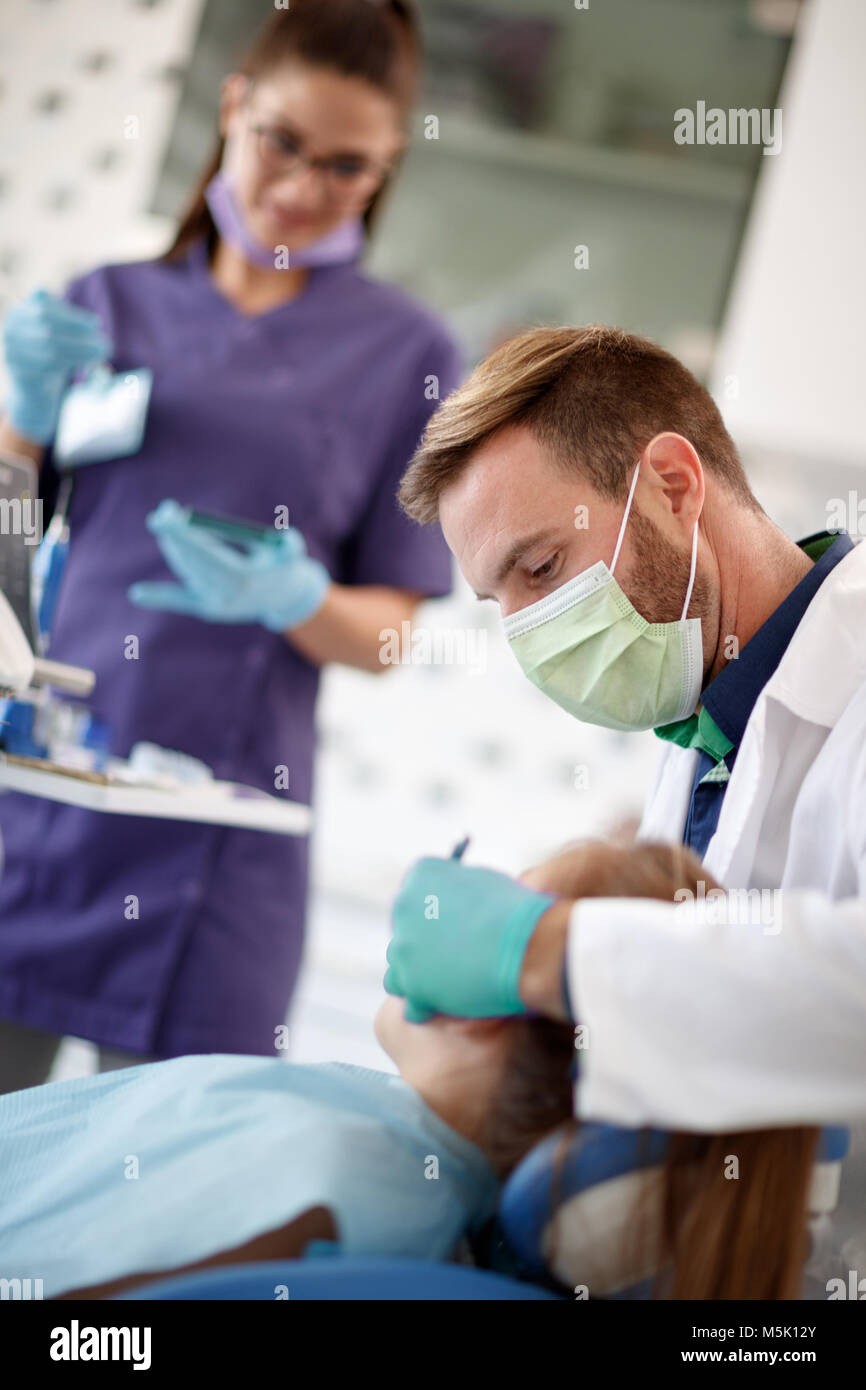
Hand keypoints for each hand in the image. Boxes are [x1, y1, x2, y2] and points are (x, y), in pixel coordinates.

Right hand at [2, 289, 110, 442]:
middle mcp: (10, 330)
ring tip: (101, 353)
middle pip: (47, 327)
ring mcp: (12, 352)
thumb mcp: (58, 335)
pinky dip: (72, 364)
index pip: (44, 307)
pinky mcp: (19, 374)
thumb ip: (69, 324)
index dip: (72, 315)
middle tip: (103, 341)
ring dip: (81, 350)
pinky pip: (49, 369)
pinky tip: (88, 365)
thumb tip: (95, 325)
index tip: (96, 323)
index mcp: (19, 313)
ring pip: (50, 348)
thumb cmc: (52, 359)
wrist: (34, 393)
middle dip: (79, 332)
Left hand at [128, 500, 329, 628]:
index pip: (206, 554)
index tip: (167, 516)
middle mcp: (226, 595)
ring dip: (173, 546)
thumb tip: (259, 534)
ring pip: (186, 570)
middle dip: (174, 536)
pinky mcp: (206, 610)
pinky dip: (159, 596)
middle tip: (162, 513)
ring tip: (167, 523)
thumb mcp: (290, 550)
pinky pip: (180, 600)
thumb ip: (284, 544)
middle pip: (192, 561)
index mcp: (244, 580)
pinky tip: (138, 593)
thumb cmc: (284, 564)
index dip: (184, 534)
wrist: (283, 597)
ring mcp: (214, 605)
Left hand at [384, 855, 554, 1020]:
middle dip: (424, 944)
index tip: (452, 924)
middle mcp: (403, 906)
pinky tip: (449, 1005)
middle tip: (454, 956)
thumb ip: (457, 892)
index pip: (414, 893)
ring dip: (419, 975)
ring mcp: (404, 947)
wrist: (528, 945)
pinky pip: (411, 1002)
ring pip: (399, 968)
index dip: (434, 912)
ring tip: (450, 983)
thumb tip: (454, 906)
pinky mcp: (413, 984)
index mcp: (421, 874)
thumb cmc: (517, 913)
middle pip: (404, 930)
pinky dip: (426, 1006)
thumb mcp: (483, 885)